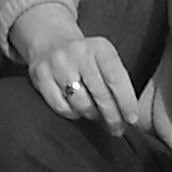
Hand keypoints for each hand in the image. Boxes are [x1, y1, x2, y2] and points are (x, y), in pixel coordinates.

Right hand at [26, 31, 142, 134]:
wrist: (51, 42)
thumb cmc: (87, 59)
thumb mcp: (105, 59)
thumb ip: (117, 81)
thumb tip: (129, 116)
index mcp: (100, 47)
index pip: (116, 79)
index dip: (126, 102)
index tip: (131, 119)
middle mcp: (78, 52)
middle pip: (100, 93)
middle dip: (112, 116)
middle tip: (117, 129)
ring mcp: (57, 63)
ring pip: (80, 102)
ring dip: (92, 114)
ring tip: (96, 115)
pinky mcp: (40, 75)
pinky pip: (61, 106)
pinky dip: (73, 113)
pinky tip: (77, 110)